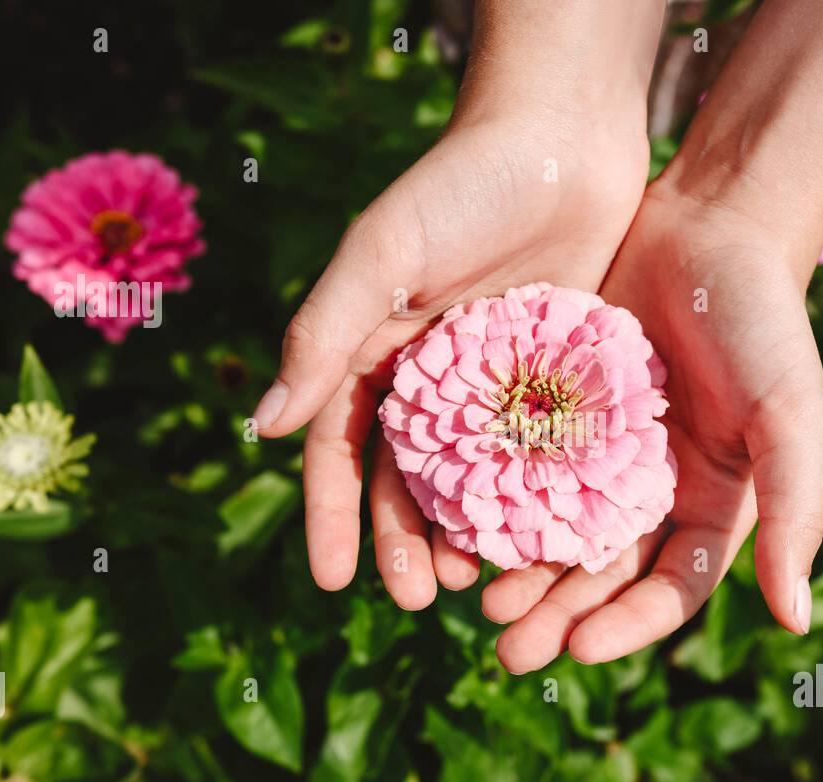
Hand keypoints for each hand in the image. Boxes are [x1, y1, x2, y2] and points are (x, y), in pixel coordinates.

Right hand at [252, 105, 651, 606]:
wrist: (562, 139)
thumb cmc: (460, 185)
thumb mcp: (383, 254)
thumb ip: (323, 336)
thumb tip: (260, 429)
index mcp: (374, 354)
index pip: (339, 451)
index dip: (333, 516)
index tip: (332, 580)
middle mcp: (431, 382)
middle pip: (410, 482)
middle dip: (406, 544)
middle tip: (420, 600)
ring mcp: (497, 388)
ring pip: (478, 482)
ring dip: (472, 536)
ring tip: (480, 587)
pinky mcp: (559, 384)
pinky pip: (546, 456)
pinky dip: (541, 501)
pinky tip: (549, 546)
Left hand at [481, 186, 822, 670]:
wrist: (714, 223)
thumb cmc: (766, 322)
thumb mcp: (790, 416)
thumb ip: (796, 511)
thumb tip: (796, 624)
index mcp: (711, 505)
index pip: (669, 588)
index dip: (627, 625)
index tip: (579, 650)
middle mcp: (652, 491)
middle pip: (600, 574)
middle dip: (556, 614)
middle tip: (505, 649)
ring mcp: (601, 452)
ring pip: (552, 529)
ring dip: (518, 570)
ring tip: (474, 599)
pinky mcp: (556, 408)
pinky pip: (519, 464)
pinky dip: (492, 497)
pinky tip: (455, 520)